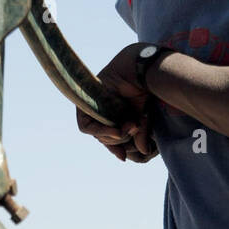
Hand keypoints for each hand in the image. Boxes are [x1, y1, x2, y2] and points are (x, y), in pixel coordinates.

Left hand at [75, 44, 158, 161]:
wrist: (140, 71)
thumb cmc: (143, 90)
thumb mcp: (142, 117)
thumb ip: (138, 134)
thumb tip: (143, 152)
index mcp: (114, 115)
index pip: (109, 138)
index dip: (115, 148)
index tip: (123, 157)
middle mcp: (102, 112)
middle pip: (104, 139)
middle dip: (120, 139)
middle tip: (134, 129)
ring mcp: (93, 108)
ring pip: (97, 135)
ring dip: (114, 135)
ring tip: (129, 126)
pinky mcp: (85, 104)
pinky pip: (86, 126)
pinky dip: (101, 131)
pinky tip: (115, 131)